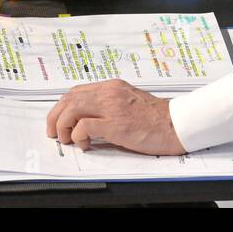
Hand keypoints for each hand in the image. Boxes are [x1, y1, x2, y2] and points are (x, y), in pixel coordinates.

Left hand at [45, 79, 186, 155]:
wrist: (177, 123)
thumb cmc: (157, 118)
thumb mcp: (129, 103)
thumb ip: (110, 106)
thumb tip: (88, 121)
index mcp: (113, 87)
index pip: (76, 91)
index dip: (62, 106)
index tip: (59, 119)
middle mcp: (110, 93)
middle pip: (69, 98)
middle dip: (55, 117)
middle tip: (54, 132)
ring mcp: (112, 107)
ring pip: (72, 109)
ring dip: (63, 126)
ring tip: (67, 139)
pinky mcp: (116, 124)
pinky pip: (84, 126)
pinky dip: (78, 136)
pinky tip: (85, 144)